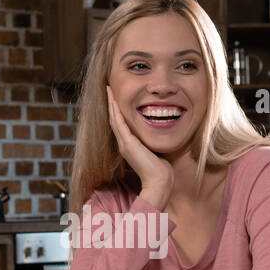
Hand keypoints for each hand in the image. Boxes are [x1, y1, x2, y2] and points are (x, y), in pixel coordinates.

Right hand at [107, 85, 171, 209]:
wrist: (159, 180)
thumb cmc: (161, 170)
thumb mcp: (155, 152)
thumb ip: (152, 144)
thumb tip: (158, 138)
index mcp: (130, 146)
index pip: (121, 125)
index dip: (117, 111)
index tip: (116, 98)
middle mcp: (124, 144)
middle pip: (114, 120)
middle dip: (112, 104)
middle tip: (109, 90)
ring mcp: (124, 143)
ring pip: (114, 119)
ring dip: (111, 104)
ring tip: (109, 90)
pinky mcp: (127, 143)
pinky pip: (118, 122)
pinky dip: (115, 110)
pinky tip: (113, 100)